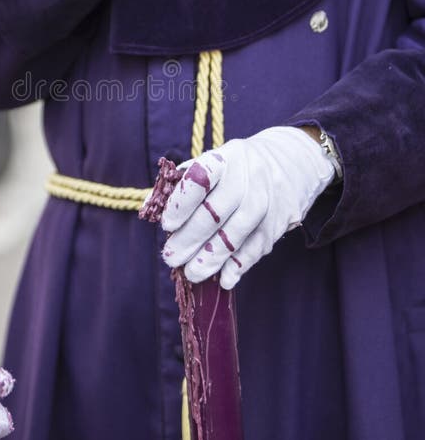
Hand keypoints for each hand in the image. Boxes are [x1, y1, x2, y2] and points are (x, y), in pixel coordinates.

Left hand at [161, 127, 334, 288]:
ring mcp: (265, 201)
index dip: (181, 204)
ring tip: (191, 273)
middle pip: (215, 214)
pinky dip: (238, 267)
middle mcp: (247, 178)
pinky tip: (223, 280)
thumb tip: (150, 207)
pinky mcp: (278, 223)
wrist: (289, 163)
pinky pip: (256, 249)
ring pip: (235, 235)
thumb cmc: (236, 169)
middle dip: (189, 239)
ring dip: (211, 259)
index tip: (167, 226)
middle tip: (170, 258)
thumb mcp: (212, 163)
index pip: (200, 179)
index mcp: (225, 159)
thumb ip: (181, 183)